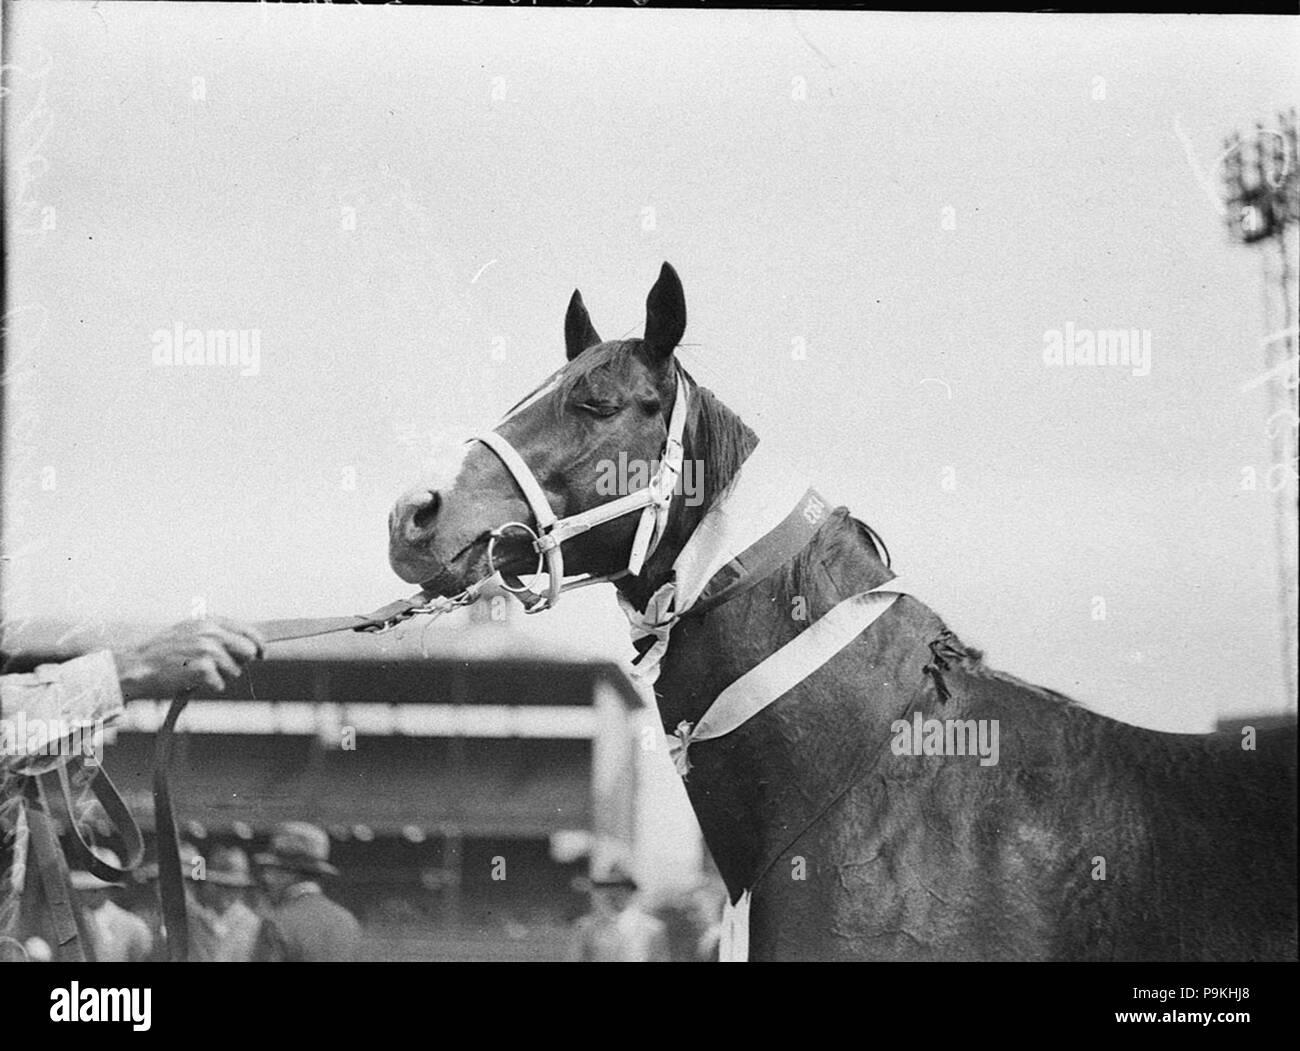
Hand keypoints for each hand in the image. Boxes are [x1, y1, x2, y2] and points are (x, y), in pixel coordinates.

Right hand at [114, 619, 265, 700]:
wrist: (141, 663)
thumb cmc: (166, 650)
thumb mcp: (191, 631)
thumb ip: (217, 634)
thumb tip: (248, 647)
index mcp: (210, 622)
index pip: (248, 630)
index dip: (259, 644)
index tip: (262, 654)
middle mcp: (212, 633)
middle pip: (248, 650)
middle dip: (242, 662)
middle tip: (229, 668)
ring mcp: (208, 650)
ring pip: (235, 670)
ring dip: (222, 676)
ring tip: (201, 672)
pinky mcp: (203, 668)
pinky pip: (220, 683)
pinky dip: (210, 686)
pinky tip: (194, 680)